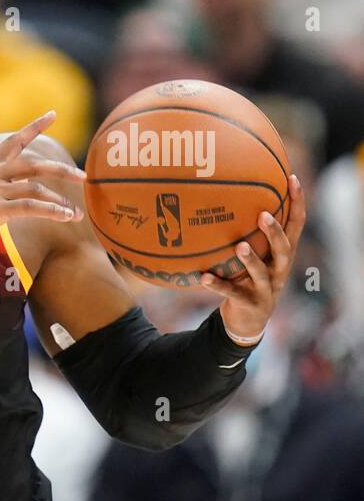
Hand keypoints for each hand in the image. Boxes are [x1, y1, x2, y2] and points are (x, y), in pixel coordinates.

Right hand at [0, 111, 85, 270]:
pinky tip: (65, 217)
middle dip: (61, 169)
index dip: (34, 127)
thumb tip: (26, 186)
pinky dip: (52, 211)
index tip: (52, 114)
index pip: (13, 142)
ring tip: (76, 212)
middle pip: (32, 164)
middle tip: (82, 176)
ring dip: (60, 200)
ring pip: (35, 187)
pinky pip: (31, 206)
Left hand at [201, 174, 306, 341]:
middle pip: (284, 249)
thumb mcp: (253, 256)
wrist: (247, 321)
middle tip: (263, 215)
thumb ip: (246, 232)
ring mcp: (266, 289)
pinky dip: (218, 285)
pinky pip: (232, 293)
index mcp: (281, 255)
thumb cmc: (247, 279)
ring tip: (240, 246)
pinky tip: (203, 277)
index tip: (292, 178)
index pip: (295, 226)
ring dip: (251, 260)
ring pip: (262, 273)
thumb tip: (222, 197)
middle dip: (275, 232)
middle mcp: (279, 270)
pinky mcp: (250, 304)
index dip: (297, 203)